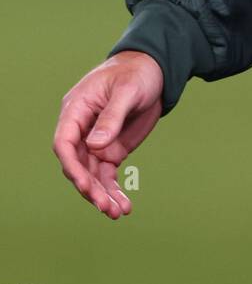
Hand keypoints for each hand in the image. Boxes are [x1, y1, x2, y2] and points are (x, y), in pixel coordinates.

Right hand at [52, 51, 164, 218]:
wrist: (155, 71)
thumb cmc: (136, 72)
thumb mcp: (127, 90)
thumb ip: (111, 116)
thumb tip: (95, 145)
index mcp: (77, 109)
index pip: (65, 143)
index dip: (72, 166)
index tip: (85, 186)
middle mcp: (82, 129)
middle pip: (78, 165)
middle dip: (90, 188)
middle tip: (105, 206)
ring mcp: (96, 142)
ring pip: (93, 176)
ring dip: (102, 195)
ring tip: (117, 212)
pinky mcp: (111, 150)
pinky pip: (108, 176)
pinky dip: (113, 191)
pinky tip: (124, 206)